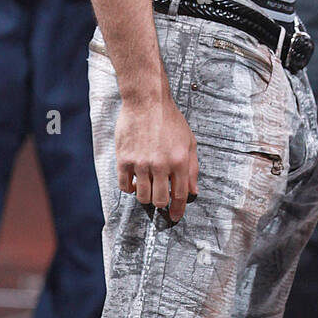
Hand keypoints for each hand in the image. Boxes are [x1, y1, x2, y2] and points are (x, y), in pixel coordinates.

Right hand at [115, 95, 198, 221]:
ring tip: (148, 187)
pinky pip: (125, 186)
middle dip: (161, 203)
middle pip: (160, 200)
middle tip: (160, 198)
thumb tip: (192, 191)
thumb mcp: (189, 141)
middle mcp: (160, 164)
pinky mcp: (124, 159)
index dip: (178, 210)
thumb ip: (193, 168)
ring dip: (146, 196)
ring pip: (142, 196)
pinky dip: (130, 188)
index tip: (175, 217)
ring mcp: (141, 163)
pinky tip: (135, 181)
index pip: (180, 196)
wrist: (146, 101)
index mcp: (179, 161)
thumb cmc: (170, 119)